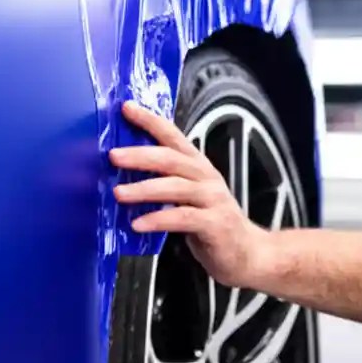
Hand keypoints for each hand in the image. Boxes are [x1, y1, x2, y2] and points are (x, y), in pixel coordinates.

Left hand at [109, 102, 273, 288]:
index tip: (127, 108)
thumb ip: (164, 181)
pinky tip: (137, 224)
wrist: (248, 254)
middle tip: (113, 155)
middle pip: (170, 159)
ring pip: (174, 187)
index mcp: (197, 165)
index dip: (150, 120)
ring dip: (144, 189)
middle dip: (140, 155)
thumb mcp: (187, 196)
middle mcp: (205, 177)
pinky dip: (157, 220)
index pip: (173, 135)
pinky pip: (182, 218)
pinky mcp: (214, 224)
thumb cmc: (211, 223)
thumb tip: (124, 172)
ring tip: (119, 193)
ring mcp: (212, 199)